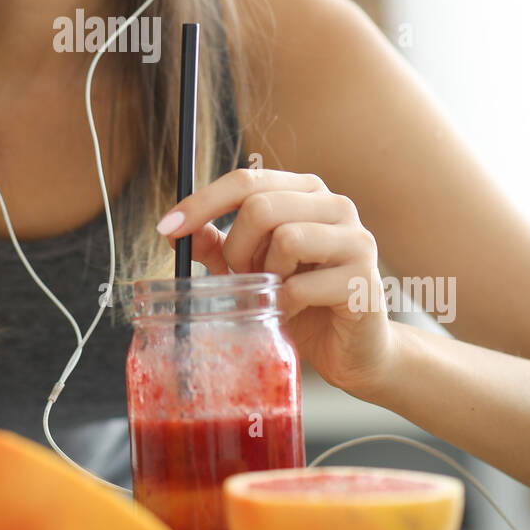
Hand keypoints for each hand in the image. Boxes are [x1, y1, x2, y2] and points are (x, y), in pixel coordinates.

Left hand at [156, 167, 394, 397]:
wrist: (355, 350)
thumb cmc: (302, 303)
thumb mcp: (251, 270)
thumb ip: (218, 246)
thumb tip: (174, 230)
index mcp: (305, 191)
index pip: (245, 179)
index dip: (202, 202)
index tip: (166, 227)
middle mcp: (334, 204)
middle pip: (260, 206)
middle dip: (237, 249)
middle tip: (242, 277)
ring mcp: (355, 237)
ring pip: (285, 238)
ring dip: (265, 276)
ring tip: (274, 293)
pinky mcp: (362, 276)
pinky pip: (301, 284)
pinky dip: (285, 304)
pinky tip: (294, 312)